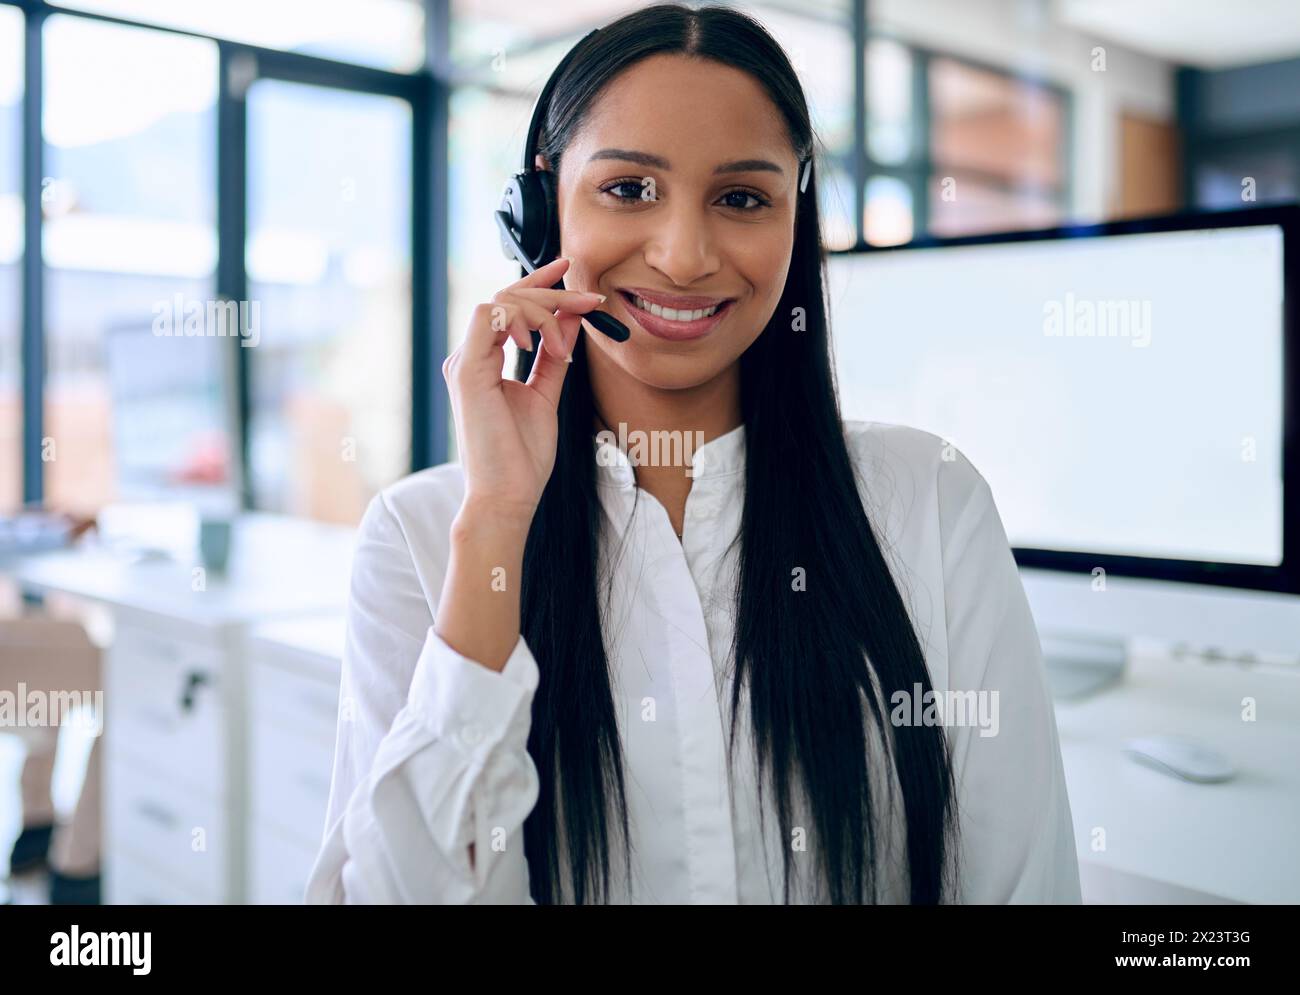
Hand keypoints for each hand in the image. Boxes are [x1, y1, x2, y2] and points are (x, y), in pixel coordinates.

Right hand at [442, 256, 604, 525]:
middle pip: (507, 297)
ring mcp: (465, 362)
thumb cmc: (523, 458)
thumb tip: (573, 319)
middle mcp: (471, 358)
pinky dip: (520, 318)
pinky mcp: (466, 370)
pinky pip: (488, 315)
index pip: (509, 306)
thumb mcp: (547, 393)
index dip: (538, 283)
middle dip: (553, 293)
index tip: (569, 270)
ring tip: (566, 346)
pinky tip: (540, 341)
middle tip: (590, 302)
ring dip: (544, 311)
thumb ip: (555, 355)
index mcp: (485, 362)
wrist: (508, 495)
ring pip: (500, 300)